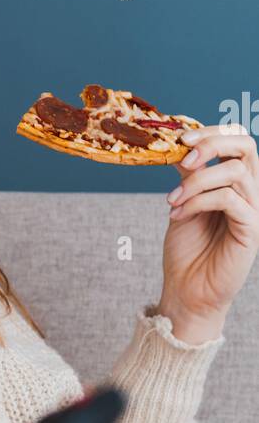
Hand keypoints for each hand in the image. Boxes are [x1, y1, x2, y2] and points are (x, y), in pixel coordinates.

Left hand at [159, 124, 258, 339]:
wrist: (188, 291)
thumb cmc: (187, 249)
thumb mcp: (182, 201)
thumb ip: (187, 175)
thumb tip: (175, 143)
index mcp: (234, 181)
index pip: (236, 140)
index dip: (210, 132)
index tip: (179, 138)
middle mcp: (249, 191)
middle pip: (246, 145)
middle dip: (212, 143)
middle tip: (183, 158)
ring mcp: (253, 210)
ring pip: (235, 172)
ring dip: (196, 180)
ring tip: (171, 200)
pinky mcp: (250, 230)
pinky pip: (230, 200)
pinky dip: (198, 201)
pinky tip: (177, 214)